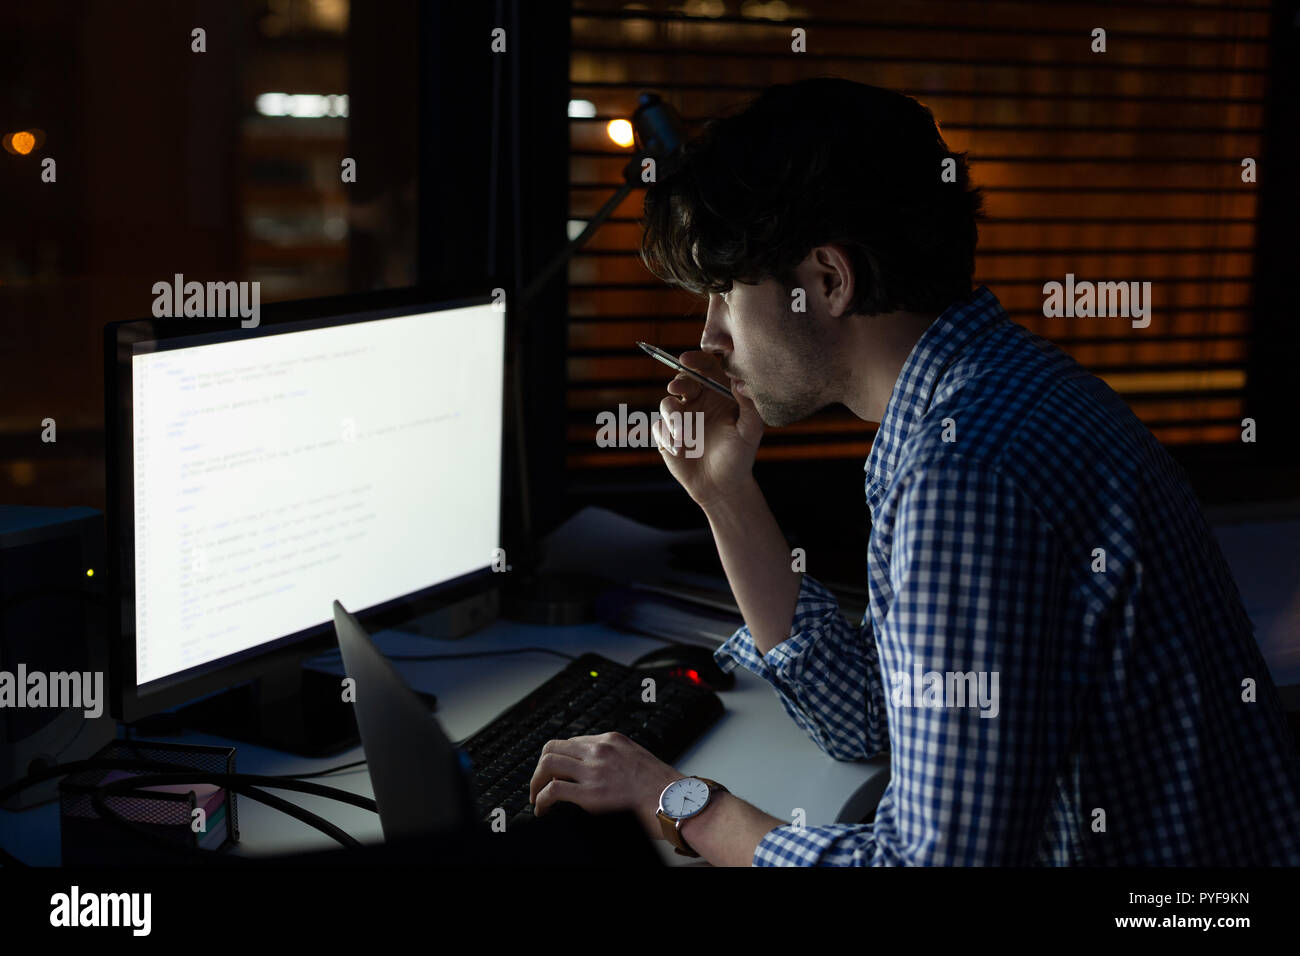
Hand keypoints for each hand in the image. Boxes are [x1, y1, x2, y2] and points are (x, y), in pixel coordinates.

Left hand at [528, 732, 681, 841]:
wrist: (677, 802)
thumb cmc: (665, 788)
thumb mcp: (638, 759)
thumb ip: (616, 760)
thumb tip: (598, 774)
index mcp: (611, 740)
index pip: (572, 741)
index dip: (560, 759)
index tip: (555, 772)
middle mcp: (599, 750)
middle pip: (553, 747)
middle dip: (541, 767)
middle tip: (538, 783)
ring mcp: (594, 771)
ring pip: (547, 765)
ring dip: (536, 782)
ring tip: (536, 797)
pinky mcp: (590, 794)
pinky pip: (553, 791)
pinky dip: (541, 801)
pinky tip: (543, 809)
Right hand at [651, 350, 763, 509]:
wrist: (721, 486)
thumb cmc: (740, 456)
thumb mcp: (750, 430)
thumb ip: (749, 405)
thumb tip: (740, 381)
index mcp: (718, 394)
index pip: (706, 367)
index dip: (695, 359)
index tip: (686, 360)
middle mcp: (698, 401)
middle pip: (682, 380)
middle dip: (679, 382)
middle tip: (678, 389)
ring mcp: (681, 417)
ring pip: (667, 403)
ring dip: (673, 417)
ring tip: (684, 436)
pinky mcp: (666, 434)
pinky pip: (658, 427)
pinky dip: (667, 436)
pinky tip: (680, 449)